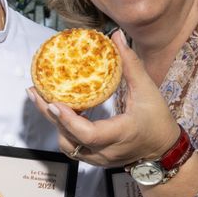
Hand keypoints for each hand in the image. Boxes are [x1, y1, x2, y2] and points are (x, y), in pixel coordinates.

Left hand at [29, 30, 179, 167]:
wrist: (162, 150)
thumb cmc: (157, 121)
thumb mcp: (148, 90)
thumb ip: (130, 64)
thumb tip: (116, 37)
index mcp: (120, 134)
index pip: (89, 133)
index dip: (69, 120)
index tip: (53, 103)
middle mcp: (105, 151)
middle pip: (69, 138)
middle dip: (49, 115)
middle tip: (34, 92)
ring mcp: (98, 158)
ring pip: (67, 145)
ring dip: (54, 123)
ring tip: (43, 99)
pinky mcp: (94, 159)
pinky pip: (72, 147)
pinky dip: (63, 130)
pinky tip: (58, 111)